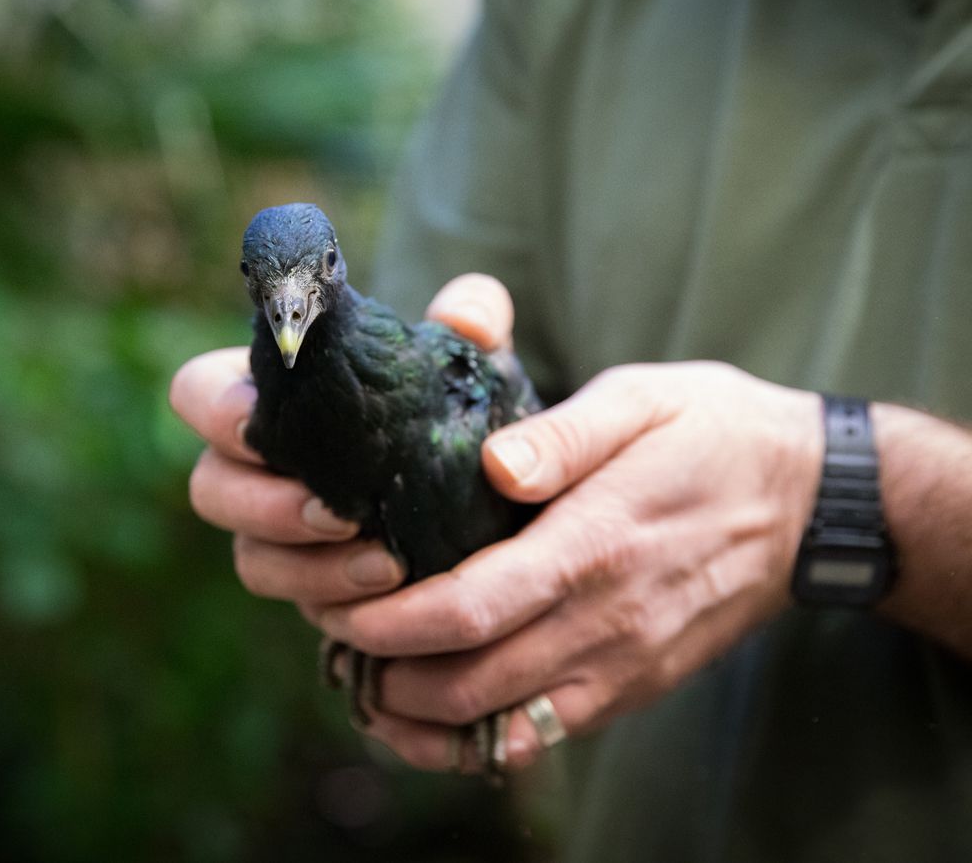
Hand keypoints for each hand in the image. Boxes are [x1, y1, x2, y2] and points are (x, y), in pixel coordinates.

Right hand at [169, 274, 515, 613]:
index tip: (259, 422)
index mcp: (268, 394)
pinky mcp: (312, 583)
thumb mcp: (468, 353)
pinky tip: (393, 586)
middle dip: (264, 506)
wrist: (485, 477)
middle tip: (341, 512)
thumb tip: (465, 318)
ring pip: (250, 559)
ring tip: (385, 562)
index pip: (197, 392)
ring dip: (309, 566)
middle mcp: (256, 467)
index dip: (214, 410)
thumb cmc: (453, 395)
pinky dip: (338, 598)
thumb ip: (473, 317)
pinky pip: (299, 602)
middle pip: (209, 489)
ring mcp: (276, 533)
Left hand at [308, 359, 823, 772]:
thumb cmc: (710, 433)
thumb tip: (492, 465)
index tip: (336, 608)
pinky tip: (434, 715)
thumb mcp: (641, 399)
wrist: (806, 502)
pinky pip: (546, 738)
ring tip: (367, 682)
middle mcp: (608, 619)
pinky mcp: (636, 686)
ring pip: (503, 727)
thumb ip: (564, 432)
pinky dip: (478, 741)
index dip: (388, 621)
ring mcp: (625, 664)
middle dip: (385, 672)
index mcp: (596, 542)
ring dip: (422, 717)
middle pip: (470, 680)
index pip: (471, 606)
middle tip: (335, 639)